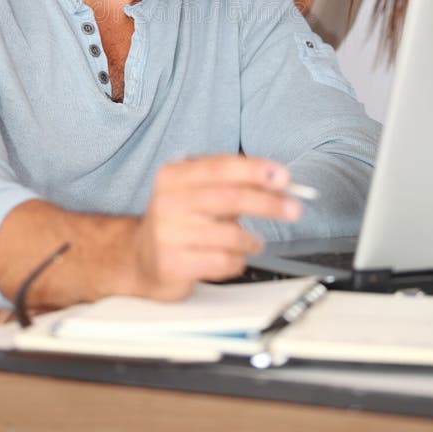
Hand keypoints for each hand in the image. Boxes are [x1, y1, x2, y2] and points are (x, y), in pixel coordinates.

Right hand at [129, 155, 300, 300]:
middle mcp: (169, 201)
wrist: (140, 257)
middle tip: (293, 208)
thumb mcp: (194, 191)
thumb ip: (230, 183)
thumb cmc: (179, 220)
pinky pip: (223, 262)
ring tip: (252, 241)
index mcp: (174, 176)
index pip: (221, 167)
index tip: (283, 177)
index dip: (255, 170)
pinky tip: (231, 257)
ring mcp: (168, 234)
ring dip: (251, 240)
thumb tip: (276, 183)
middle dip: (268, 203)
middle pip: (230, 198)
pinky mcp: (173, 264)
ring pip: (231, 235)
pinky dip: (237, 261)